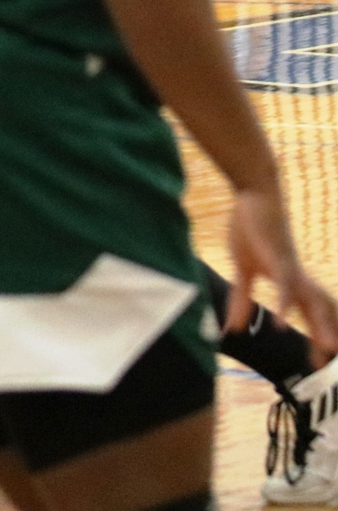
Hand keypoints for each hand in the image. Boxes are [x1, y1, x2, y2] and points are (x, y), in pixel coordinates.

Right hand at [227, 188, 337, 362]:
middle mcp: (297, 276)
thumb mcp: (242, 268)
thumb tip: (232, 327)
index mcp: (292, 279)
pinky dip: (283, 305)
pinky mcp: (276, 259)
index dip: (320, 334)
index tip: (321, 361)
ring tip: (325, 351)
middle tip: (327, 365)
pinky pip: (284, 286)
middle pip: (322, 310)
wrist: (256, 194)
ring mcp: (289, 268)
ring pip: (314, 302)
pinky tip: (279, 324)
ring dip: (321, 326)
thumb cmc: (251, 228)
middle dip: (328, 336)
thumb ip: (240, 298)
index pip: (314, 311)